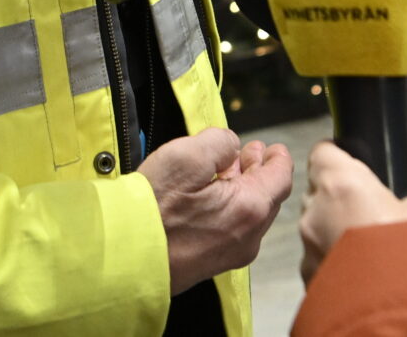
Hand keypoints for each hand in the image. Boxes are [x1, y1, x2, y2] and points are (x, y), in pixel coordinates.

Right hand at [139, 128, 292, 293]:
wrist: (126, 256)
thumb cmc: (154, 208)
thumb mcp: (186, 157)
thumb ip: (219, 142)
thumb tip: (230, 145)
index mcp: (249, 208)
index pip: (280, 178)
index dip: (278, 158)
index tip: (273, 148)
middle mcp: (248, 236)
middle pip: (266, 198)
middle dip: (258, 171)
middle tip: (250, 153)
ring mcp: (231, 254)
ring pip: (249, 215)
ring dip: (243, 188)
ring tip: (230, 170)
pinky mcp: (211, 264)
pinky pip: (233, 230)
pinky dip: (230, 207)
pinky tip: (212, 195)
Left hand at [299, 142, 406, 285]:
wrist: (386, 301)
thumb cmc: (400, 251)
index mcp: (341, 181)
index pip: (323, 151)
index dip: (334, 154)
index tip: (344, 157)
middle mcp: (316, 207)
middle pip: (317, 189)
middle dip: (336, 195)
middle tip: (363, 206)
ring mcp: (308, 240)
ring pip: (314, 224)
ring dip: (331, 228)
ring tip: (362, 242)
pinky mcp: (307, 270)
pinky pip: (315, 256)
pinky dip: (330, 258)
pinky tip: (354, 268)